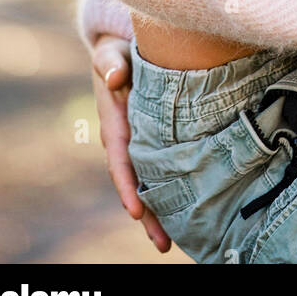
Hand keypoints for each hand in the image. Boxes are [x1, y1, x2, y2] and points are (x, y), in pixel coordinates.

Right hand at [91, 33, 171, 253]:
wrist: (125, 51)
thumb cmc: (119, 53)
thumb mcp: (111, 53)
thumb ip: (110, 63)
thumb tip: (112, 77)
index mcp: (114, 123)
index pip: (120, 160)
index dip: (128, 185)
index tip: (136, 210)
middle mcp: (125, 141)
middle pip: (136, 183)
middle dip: (147, 214)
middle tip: (162, 243)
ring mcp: (139, 145)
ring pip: (149, 184)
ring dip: (158, 214)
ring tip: (170, 244)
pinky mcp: (154, 143)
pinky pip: (161, 171)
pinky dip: (170, 193)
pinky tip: (186, 214)